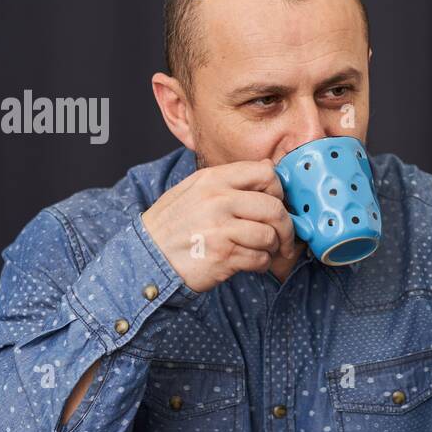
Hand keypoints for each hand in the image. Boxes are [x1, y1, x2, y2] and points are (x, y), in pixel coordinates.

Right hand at [141, 159, 304, 292]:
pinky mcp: (224, 255)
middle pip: (274, 207)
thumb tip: (266, 168)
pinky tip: (250, 263)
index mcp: (212, 180)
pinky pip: (260, 258)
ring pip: (270, 235)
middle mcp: (218, 200)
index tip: (277, 203)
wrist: (146, 257)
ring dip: (272, 247)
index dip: (277, 189)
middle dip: (285, 226)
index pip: (264, 172)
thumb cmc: (172, 226)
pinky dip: (261, 264)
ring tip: (262, 250)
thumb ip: (228, 180)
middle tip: (283, 237)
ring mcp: (220, 228)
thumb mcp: (193, 190)